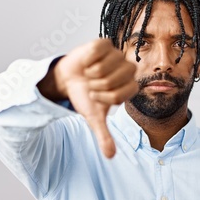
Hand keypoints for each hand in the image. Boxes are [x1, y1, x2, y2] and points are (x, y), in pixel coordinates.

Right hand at [40, 39, 137, 157]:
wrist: (69, 79)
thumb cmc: (85, 96)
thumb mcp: (93, 117)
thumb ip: (104, 135)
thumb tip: (110, 156)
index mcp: (129, 87)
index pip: (120, 94)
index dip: (104, 97)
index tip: (97, 97)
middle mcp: (127, 70)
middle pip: (113, 81)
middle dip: (96, 86)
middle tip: (92, 85)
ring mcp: (116, 55)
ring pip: (104, 67)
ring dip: (91, 73)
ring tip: (89, 74)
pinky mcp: (104, 43)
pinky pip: (97, 52)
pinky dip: (87, 60)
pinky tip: (86, 63)